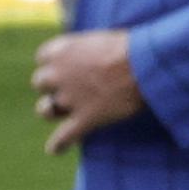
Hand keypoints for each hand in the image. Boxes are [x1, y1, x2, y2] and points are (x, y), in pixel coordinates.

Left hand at [33, 31, 141, 152]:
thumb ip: (87, 49)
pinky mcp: (86, 118)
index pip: (44, 56)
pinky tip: (55, 150)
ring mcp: (70, 99)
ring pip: (45, 110)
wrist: (148, 64)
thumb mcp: (102, 39)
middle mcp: (59, 74)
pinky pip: (64, 137)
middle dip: (52, 84)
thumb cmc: (134, 46)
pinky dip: (59, 144)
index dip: (56, 62)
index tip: (68, 64)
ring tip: (58, 111)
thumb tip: (90, 58)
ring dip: (51, 110)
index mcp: (62, 50)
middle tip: (73, 85)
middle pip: (40, 82)